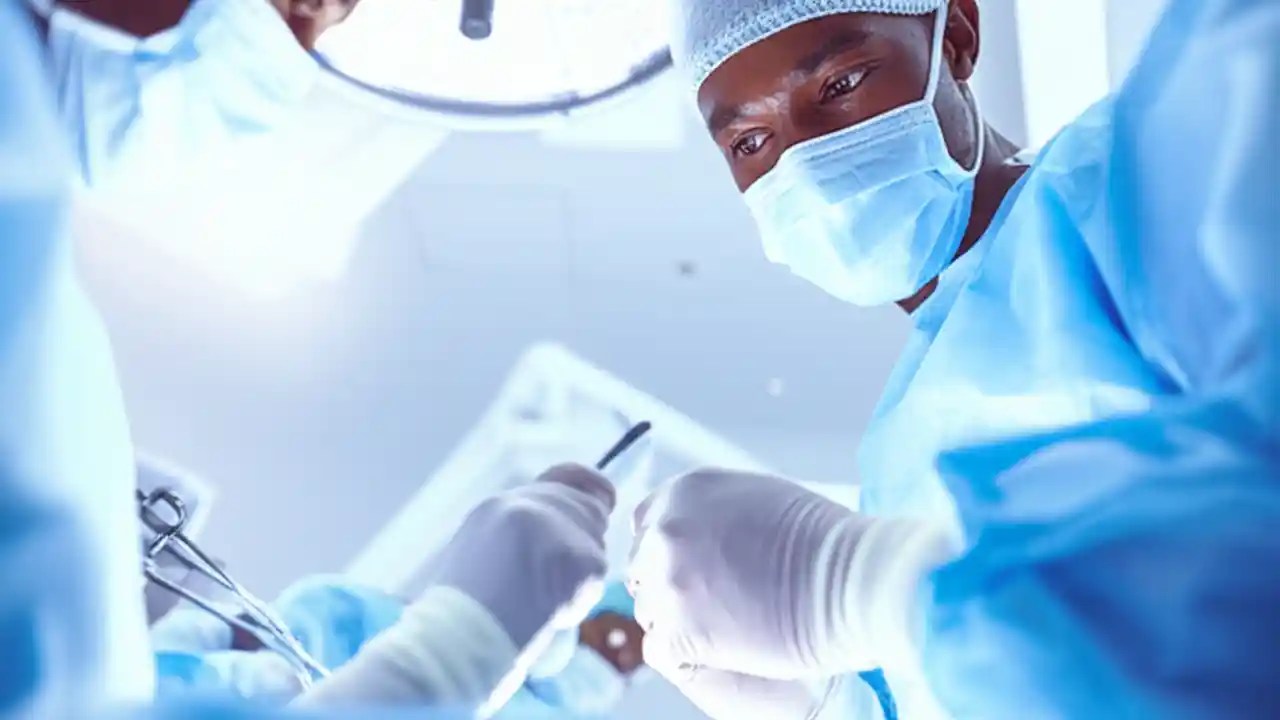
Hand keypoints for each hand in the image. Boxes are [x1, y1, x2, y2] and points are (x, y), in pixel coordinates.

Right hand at [432, 463, 616, 649]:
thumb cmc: (460, 615)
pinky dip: (580, 598)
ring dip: (582, 573)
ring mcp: (553, 525)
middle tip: (569, 577)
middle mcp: (527, 503)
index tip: (602, 501)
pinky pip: (596, 574)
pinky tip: (549, 613)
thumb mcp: (478, 554)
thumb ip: (519, 535)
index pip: (564, 477)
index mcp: (499, 505)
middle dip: (588, 540)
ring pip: (596, 541)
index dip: (588, 488)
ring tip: (545, 601)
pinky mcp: (576, 554)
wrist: (458, 638)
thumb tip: (559, 542)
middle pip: (589, 507)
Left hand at [630, 469, 952, 681]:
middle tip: (715, 602)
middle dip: (672, 585)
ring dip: (680, 620)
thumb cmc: (822, 542)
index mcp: (683, 492)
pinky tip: (724, 646)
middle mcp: (666, 530)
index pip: (646, 526)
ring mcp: (668, 579)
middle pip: (642, 568)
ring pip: (650, 610)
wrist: (852, 580)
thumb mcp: (755, 499)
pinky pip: (661, 649)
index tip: (697, 569)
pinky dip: (688, 653)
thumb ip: (711, 512)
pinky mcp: (679, 628)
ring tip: (729, 623)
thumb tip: (693, 533)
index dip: (672, 552)